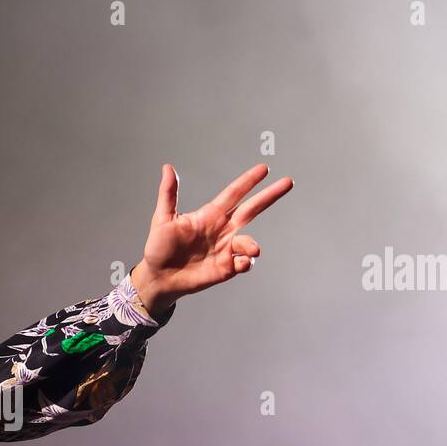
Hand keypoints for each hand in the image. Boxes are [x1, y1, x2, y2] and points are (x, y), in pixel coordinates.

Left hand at [130, 163, 292, 315]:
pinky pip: (242, 263)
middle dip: (269, 196)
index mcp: (210, 215)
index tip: (264, 169)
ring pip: (248, 241)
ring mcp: (225, 249)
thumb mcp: (163, 219)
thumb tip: (167, 168)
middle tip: (288, 182)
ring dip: (252, 244)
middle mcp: (222, 229)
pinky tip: (240, 263)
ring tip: (253, 249)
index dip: (248, 181)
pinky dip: (246, 262)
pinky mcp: (225, 268)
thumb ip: (169, 194)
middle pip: (251, 210)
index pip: (234, 194)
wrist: (158, 277)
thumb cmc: (159, 247)